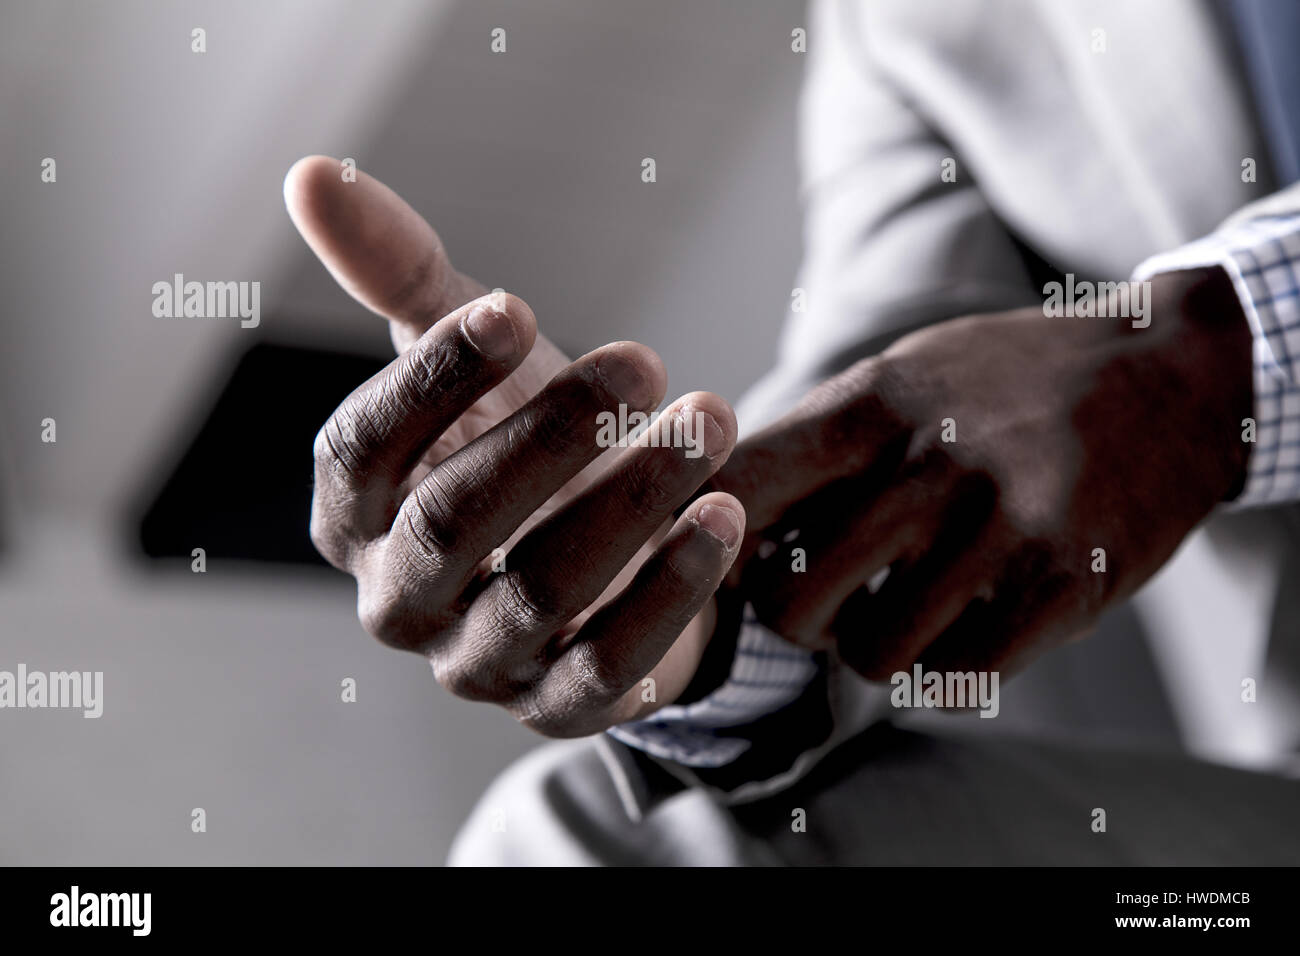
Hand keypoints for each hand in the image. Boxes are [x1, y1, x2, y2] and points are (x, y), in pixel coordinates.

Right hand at [285, 156, 745, 734]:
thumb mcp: (473, 365)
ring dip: (630, 500)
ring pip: (539, 590)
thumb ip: (401, 280)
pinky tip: (724, 515)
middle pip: (452, 521)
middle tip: (641, 359)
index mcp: (356, 514)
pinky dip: (669, 589)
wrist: (608, 552)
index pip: (360, 452)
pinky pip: (609, 661)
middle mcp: (399, 598)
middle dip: (550, 436)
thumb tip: (308, 172)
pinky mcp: (559, 703)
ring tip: (709, 418)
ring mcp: (476, 662)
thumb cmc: (524, 445)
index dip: (430, 381)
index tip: (514, 306)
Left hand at [714, 267, 1252, 680]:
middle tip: (822, 598)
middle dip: (793, 616)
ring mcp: (1001, 528)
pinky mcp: (1065, 586)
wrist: (1171, 373)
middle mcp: (929, 464)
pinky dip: (944, 671)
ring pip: (871, 655)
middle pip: (789, 597)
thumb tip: (715, 507)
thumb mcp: (905, 374)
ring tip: (897, 611)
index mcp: (874, 404)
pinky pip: (958, 678)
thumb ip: (817, 439)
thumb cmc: (1008, 383)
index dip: (704, 535)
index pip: (740, 486)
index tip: (717, 551)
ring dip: (872, 648)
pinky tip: (959, 629)